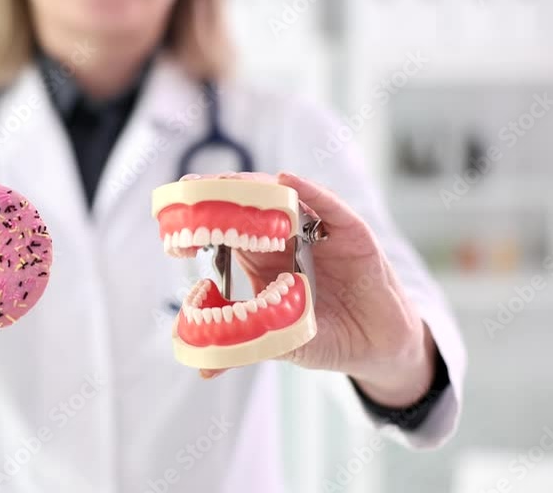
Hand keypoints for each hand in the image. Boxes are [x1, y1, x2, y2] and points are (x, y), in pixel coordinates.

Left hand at [191, 172, 436, 408]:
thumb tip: (204, 371)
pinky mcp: (351, 234)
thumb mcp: (280, 342)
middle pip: (251, 207)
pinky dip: (310, 192)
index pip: (228, 232)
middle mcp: (288, 241)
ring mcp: (319, 233)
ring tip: (230, 182)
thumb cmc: (327, 337)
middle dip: (221, 195)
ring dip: (257, 187)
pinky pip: (329, 207)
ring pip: (285, 198)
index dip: (203, 226)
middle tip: (192, 188)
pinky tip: (288, 180)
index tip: (173, 230)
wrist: (378, 348)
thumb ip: (246, 347)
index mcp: (264, 262)